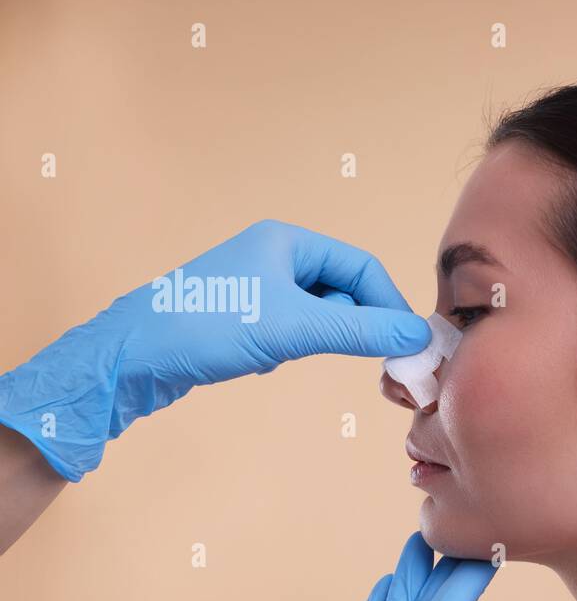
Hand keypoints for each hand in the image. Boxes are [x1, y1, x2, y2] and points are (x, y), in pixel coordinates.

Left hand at [0, 220, 430, 480]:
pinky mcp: (244, 314)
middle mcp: (275, 255)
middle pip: (344, 289)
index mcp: (288, 240)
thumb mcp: (295, 328)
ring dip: (318, 338)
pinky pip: (293, 330)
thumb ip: (361, 331)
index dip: (389, 305)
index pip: (363, 267)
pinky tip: (262, 359)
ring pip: (320, 313)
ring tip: (287, 352)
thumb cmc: (208, 326)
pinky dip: (290, 348)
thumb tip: (416, 336)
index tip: (406, 343)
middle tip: (363, 359)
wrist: (135, 357)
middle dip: (353, 325)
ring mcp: (258, 285)